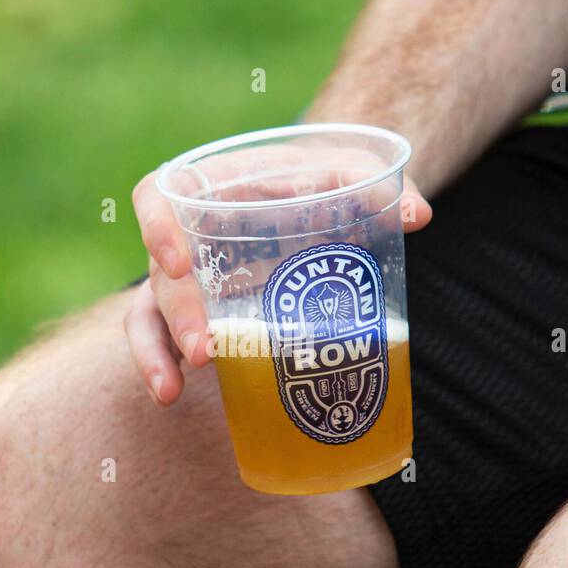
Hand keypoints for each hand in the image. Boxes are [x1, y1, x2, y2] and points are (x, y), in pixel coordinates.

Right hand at [125, 167, 430, 405]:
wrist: (316, 200)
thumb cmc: (320, 181)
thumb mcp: (347, 171)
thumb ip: (378, 183)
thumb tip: (420, 216)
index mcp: (210, 190)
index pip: (158, 195)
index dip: (156, 226)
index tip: (176, 262)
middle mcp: (186, 236)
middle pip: (161, 272)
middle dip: (181, 314)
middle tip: (207, 349)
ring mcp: (185, 280)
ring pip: (148, 313)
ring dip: (155, 352)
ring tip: (172, 389)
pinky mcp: (194, 316)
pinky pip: (159, 342)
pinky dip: (159, 368)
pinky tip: (169, 396)